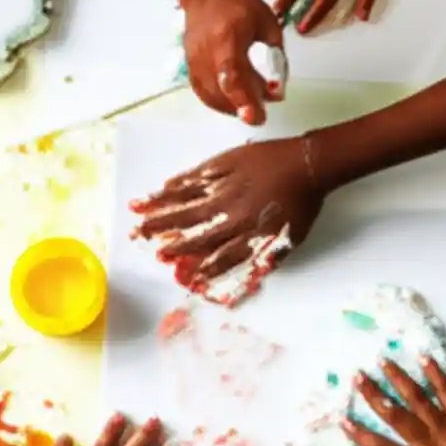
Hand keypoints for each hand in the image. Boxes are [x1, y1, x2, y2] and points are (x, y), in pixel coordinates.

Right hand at [129, 138, 322, 293]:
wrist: (309, 165)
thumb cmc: (301, 205)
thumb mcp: (286, 240)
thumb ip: (259, 260)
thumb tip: (239, 282)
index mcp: (245, 231)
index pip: (210, 249)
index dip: (188, 258)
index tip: (169, 264)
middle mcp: (230, 210)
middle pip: (191, 224)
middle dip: (163, 231)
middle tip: (139, 237)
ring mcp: (225, 185)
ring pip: (187, 199)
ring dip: (161, 206)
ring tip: (136, 212)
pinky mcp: (225, 163)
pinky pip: (197, 175)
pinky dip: (179, 182)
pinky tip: (163, 186)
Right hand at [181, 0, 284, 125]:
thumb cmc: (241, 6)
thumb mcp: (268, 26)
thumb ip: (276, 57)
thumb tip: (276, 91)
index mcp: (227, 38)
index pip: (233, 76)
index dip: (244, 100)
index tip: (258, 117)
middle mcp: (205, 52)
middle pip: (221, 91)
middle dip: (243, 107)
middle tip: (262, 113)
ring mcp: (194, 60)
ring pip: (210, 96)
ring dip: (231, 107)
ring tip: (249, 107)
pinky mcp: (189, 65)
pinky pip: (202, 92)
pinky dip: (218, 102)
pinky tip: (232, 102)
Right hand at [343, 357, 445, 445]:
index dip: (363, 436)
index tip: (343, 419)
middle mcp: (428, 443)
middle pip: (397, 417)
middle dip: (375, 396)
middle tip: (357, 377)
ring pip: (418, 400)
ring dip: (400, 380)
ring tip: (384, 359)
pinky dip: (436, 376)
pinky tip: (425, 358)